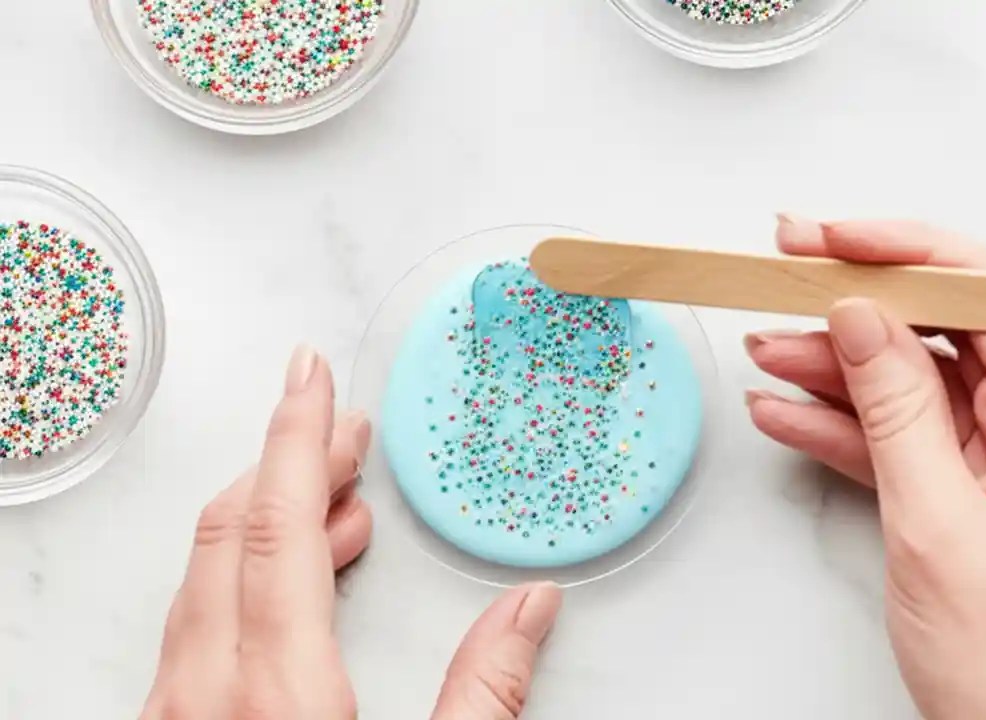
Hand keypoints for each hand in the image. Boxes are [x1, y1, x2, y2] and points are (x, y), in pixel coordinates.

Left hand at [142, 346, 561, 719]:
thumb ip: (483, 692)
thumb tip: (530, 606)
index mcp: (278, 694)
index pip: (276, 526)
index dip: (296, 437)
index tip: (309, 374)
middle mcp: (202, 695)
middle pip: (230, 531)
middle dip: (289, 463)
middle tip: (347, 436)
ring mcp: (171, 714)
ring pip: (201, 575)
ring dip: (266, 521)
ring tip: (339, 505)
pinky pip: (189, 624)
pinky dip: (240, 578)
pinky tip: (290, 588)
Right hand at [746, 218, 985, 719]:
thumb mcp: (935, 527)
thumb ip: (895, 408)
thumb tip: (861, 313)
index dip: (910, 255)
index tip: (832, 239)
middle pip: (953, 335)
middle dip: (861, 309)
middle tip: (783, 277)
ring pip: (920, 388)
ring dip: (839, 371)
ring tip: (763, 350)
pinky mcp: (980, 497)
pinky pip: (910, 442)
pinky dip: (849, 429)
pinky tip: (786, 411)